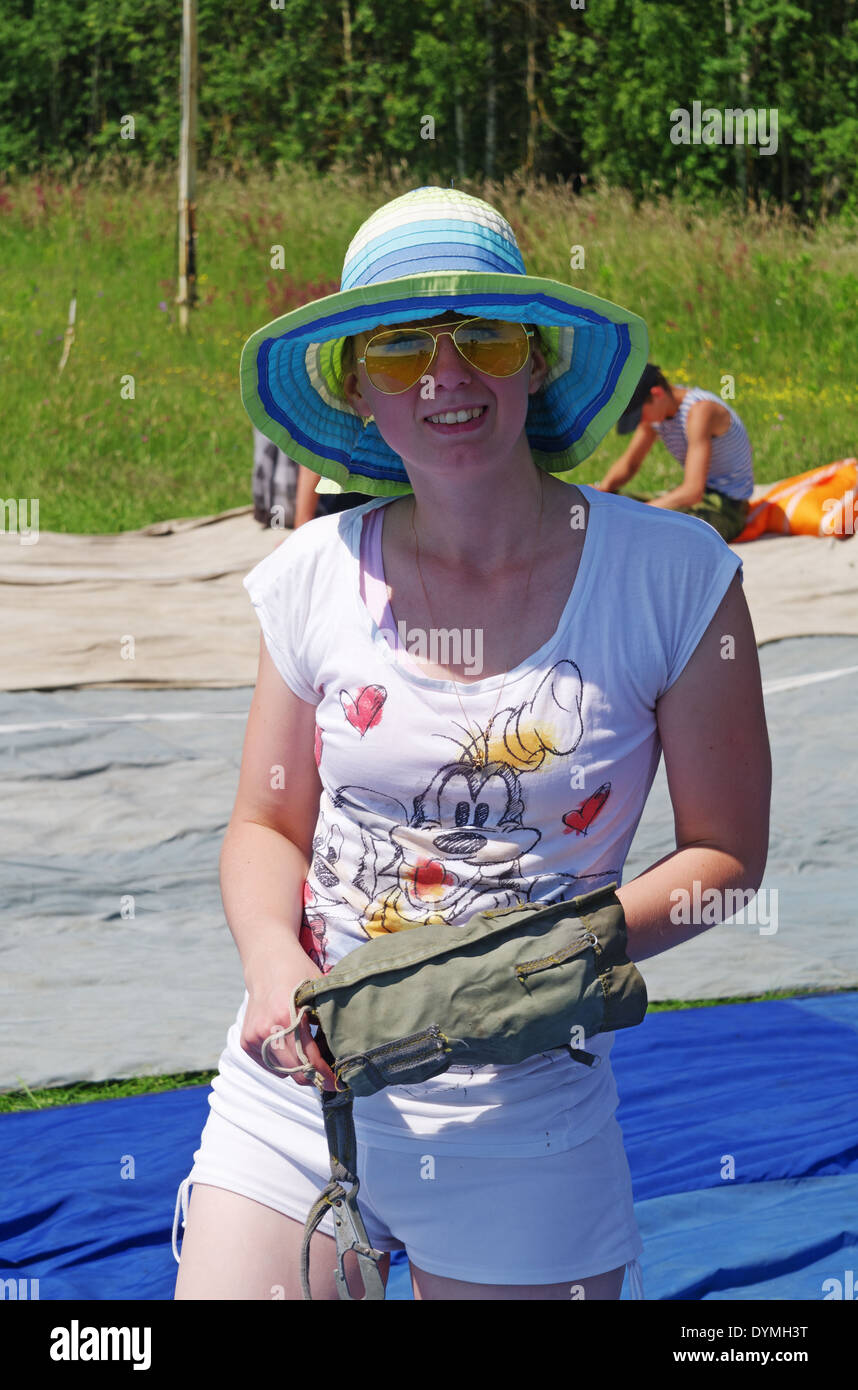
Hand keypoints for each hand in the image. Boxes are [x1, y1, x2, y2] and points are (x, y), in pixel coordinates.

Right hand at [241, 945, 337, 1091]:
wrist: (267, 961)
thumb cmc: (298, 973)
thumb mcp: (319, 991)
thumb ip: (329, 1019)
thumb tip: (347, 1051)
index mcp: (286, 1017)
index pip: (308, 1059)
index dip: (324, 1074)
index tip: (337, 1083)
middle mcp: (265, 1030)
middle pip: (294, 1072)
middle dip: (313, 1076)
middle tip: (329, 1075)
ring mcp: (253, 1037)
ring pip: (282, 1071)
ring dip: (298, 1068)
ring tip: (311, 1054)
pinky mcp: (246, 1042)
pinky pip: (269, 1064)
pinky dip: (282, 1062)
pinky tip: (291, 1045)